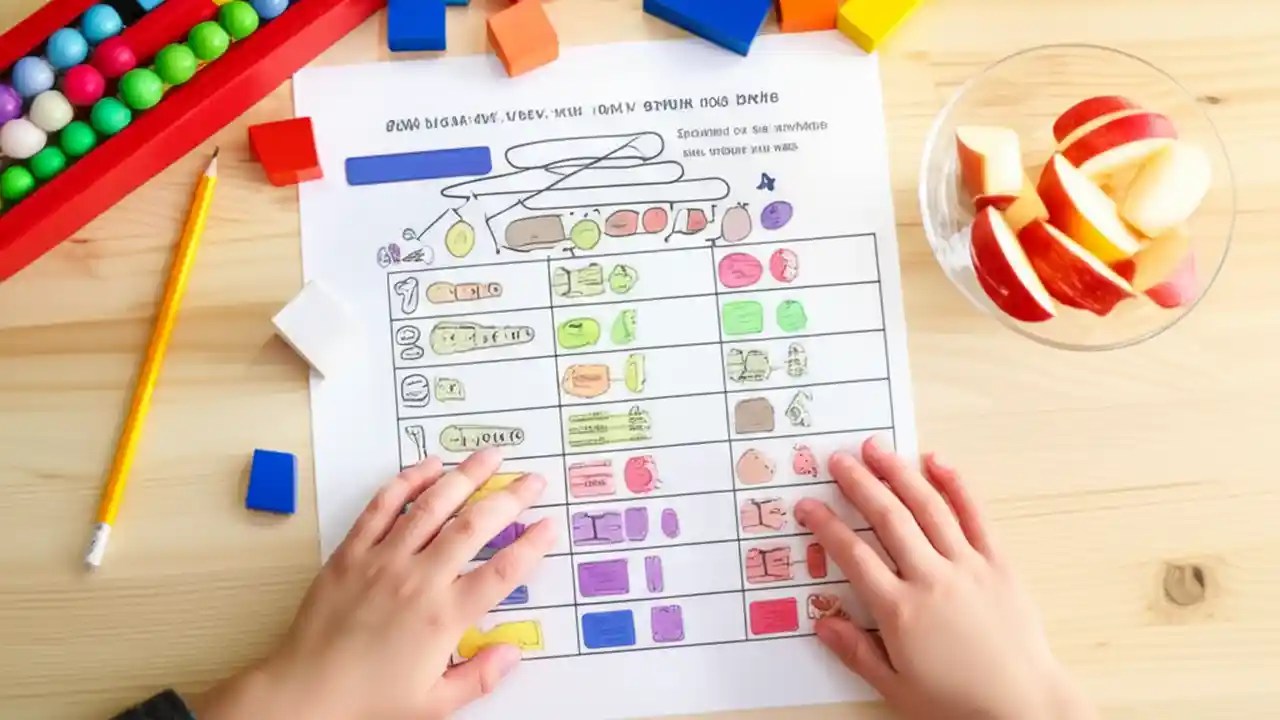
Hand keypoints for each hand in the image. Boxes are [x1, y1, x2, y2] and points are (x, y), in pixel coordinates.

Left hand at [190, 447, 555, 719]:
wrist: (305, 695)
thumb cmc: (366, 702)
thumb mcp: (434, 703)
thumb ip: (480, 677)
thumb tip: (513, 654)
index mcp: (444, 617)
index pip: (503, 571)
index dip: (532, 545)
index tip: (549, 526)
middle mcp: (419, 580)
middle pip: (476, 526)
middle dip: (510, 498)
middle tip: (531, 480)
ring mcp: (384, 560)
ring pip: (433, 506)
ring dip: (466, 477)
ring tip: (490, 456)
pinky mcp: (352, 553)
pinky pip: (382, 506)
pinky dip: (407, 481)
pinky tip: (428, 465)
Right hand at [794, 438, 1094, 719]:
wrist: (1023, 707)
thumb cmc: (959, 704)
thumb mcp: (896, 688)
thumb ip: (857, 652)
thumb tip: (822, 623)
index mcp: (900, 611)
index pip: (853, 555)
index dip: (826, 526)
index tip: (807, 506)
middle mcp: (931, 579)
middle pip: (887, 519)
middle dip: (858, 484)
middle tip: (837, 460)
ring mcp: (967, 567)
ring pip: (927, 507)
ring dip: (898, 473)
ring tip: (876, 449)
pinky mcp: (998, 564)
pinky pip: (975, 516)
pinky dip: (956, 485)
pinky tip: (937, 462)